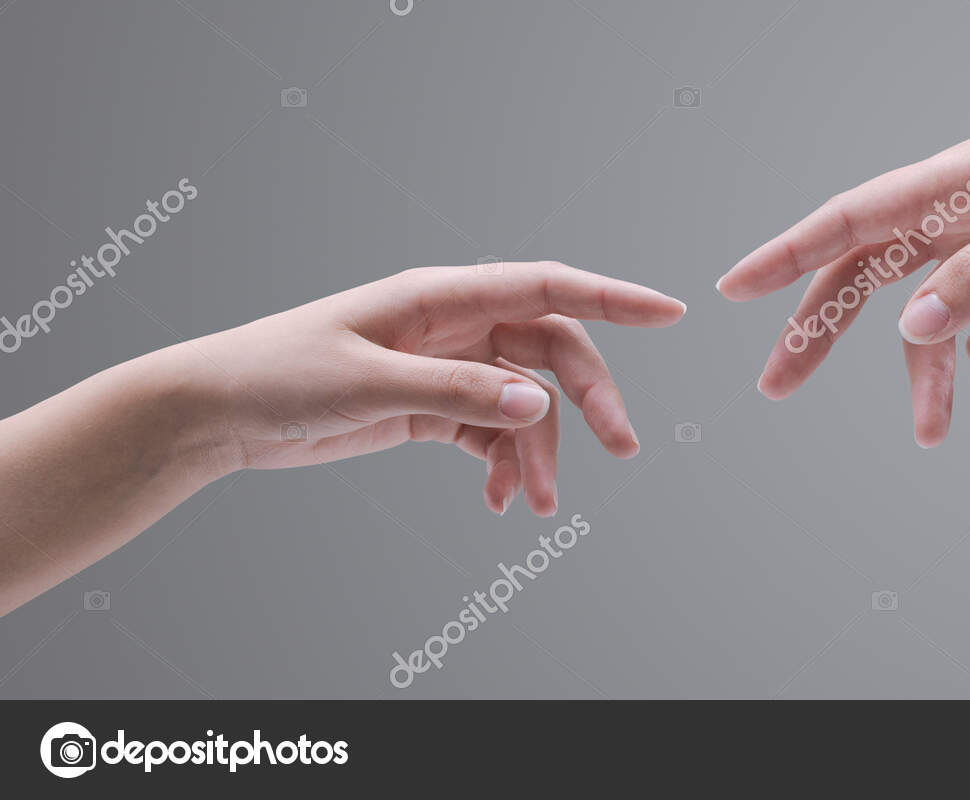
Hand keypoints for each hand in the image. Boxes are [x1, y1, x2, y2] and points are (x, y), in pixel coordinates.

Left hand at [188, 261, 684, 515]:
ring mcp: (447, 367)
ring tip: (539, 507)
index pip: (547, 286)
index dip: (614, 297)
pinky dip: (504, 466)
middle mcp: (456, 326)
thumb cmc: (278, 374)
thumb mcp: (369, 383)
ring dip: (542, 453)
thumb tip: (538, 405)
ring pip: (525, 403)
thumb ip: (456, 392)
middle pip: (551, 353)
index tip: (670, 312)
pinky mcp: (431, 408)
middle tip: (622, 447)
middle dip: (590, 400)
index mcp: (443, 295)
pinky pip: (491, 434)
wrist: (218, 413)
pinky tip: (500, 500)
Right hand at [717, 80, 969, 445]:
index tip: (732, 289)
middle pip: (872, 276)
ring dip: (927, 378)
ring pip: (935, 320)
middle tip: (777, 385)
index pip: (852, 219)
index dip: (787, 254)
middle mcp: (966, 211)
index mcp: (957, 178)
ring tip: (930, 435)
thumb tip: (910, 330)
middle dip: (823, 331)